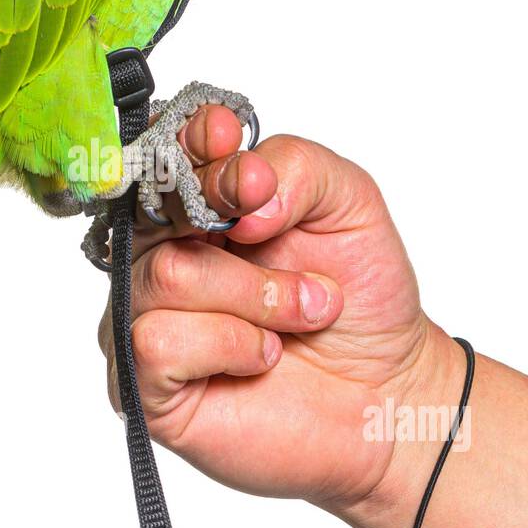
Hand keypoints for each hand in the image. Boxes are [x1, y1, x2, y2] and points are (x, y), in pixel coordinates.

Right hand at [100, 118, 460, 509]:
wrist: (385, 391)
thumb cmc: (358, 299)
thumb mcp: (348, 203)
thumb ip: (295, 166)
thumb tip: (242, 189)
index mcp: (194, 206)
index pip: (162, 154)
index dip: (188, 140)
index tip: (227, 135)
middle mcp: (155, 256)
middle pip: (155, 211)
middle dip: (232, 217)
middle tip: (283, 240)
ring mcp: (143, 319)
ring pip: (165, 276)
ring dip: (254, 294)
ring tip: (304, 314)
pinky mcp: (142, 385)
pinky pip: (158, 342)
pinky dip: (231, 344)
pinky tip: (263, 357)